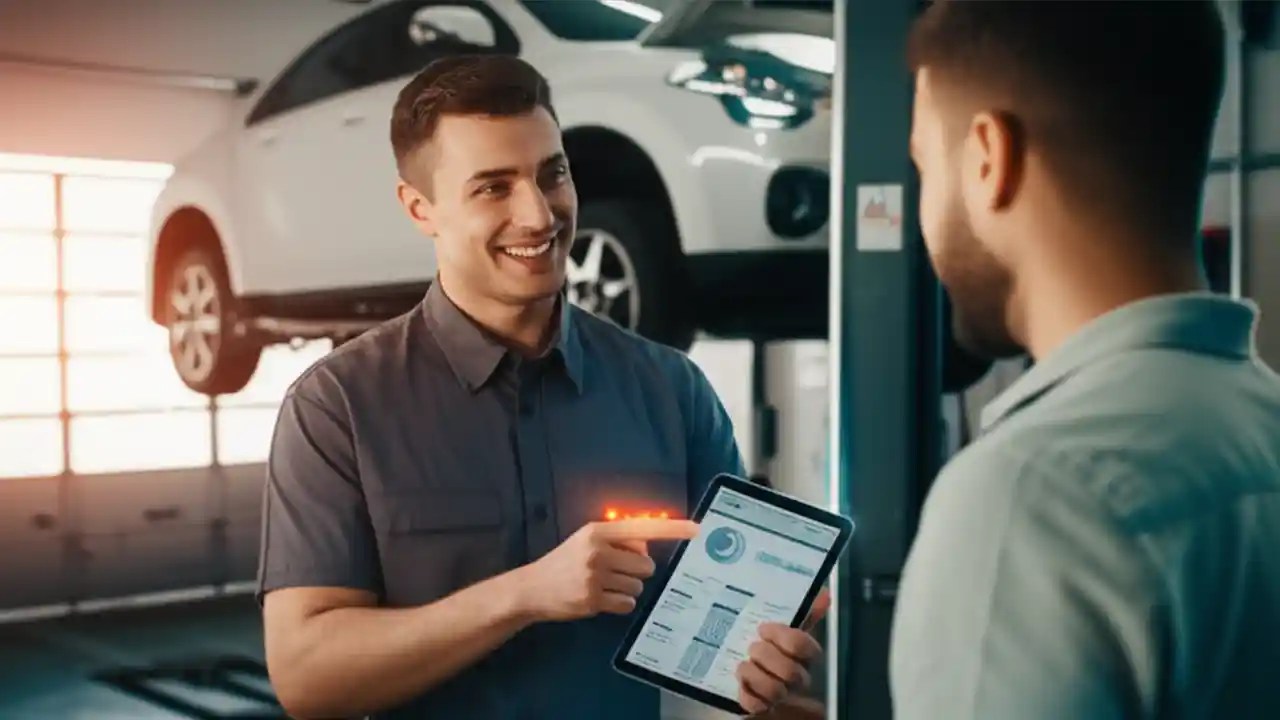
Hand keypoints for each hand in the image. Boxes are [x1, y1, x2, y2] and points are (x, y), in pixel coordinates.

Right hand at [517, 518, 699, 622]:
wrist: (532, 588)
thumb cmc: (565, 561)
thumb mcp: (587, 540)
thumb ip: (617, 540)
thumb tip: (647, 546)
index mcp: (597, 531)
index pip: (642, 526)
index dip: (672, 528)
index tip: (697, 529)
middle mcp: (597, 550)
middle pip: (646, 564)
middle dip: (637, 571)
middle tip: (615, 572)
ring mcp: (594, 576)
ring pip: (637, 586)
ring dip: (626, 589)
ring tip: (603, 586)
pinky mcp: (592, 600)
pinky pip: (627, 604)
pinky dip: (620, 604)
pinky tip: (601, 600)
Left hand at [736, 588, 830, 715]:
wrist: (746, 667)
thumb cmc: (770, 644)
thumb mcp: (784, 627)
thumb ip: (804, 612)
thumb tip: (824, 593)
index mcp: (804, 656)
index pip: (805, 647)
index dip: (783, 636)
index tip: (764, 628)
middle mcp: (797, 678)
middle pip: (791, 672)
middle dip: (768, 656)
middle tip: (753, 647)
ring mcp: (780, 695)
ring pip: (776, 691)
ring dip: (755, 674)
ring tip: (744, 664)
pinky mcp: (760, 707)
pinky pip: (756, 705)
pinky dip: (746, 692)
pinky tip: (740, 680)